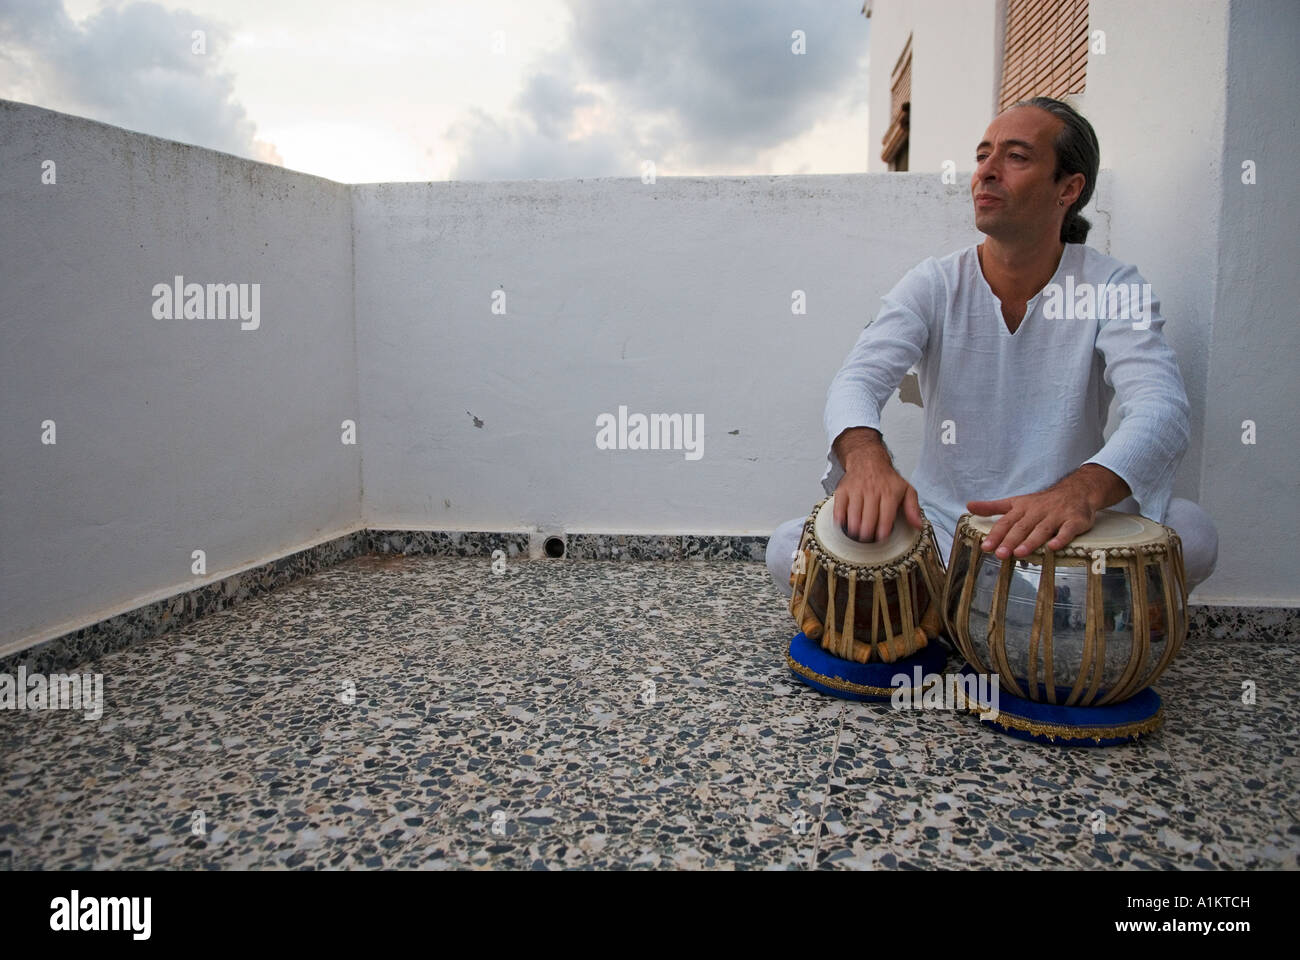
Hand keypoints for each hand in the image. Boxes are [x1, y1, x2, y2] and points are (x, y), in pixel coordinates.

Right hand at [832, 428, 922, 541]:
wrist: (868, 461)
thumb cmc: (887, 479)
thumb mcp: (907, 490)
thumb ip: (913, 508)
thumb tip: (918, 525)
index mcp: (889, 493)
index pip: (886, 515)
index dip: (883, 529)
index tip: (881, 537)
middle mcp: (872, 490)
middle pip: (868, 517)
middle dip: (867, 533)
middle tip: (868, 540)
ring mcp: (856, 490)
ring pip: (853, 514)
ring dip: (854, 528)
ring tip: (857, 535)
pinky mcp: (843, 490)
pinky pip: (839, 507)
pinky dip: (840, 518)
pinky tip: (843, 524)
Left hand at [967, 479, 1096, 558]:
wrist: (1077, 490)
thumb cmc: (1042, 502)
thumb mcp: (1016, 502)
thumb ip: (993, 507)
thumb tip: (969, 506)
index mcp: (1022, 508)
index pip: (1006, 522)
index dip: (996, 534)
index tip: (986, 546)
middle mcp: (1038, 511)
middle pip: (1022, 527)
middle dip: (1010, 540)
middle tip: (1000, 554)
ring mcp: (1057, 516)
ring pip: (1042, 529)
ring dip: (1031, 541)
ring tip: (1020, 553)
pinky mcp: (1074, 521)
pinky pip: (1067, 530)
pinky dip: (1061, 538)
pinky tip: (1052, 547)